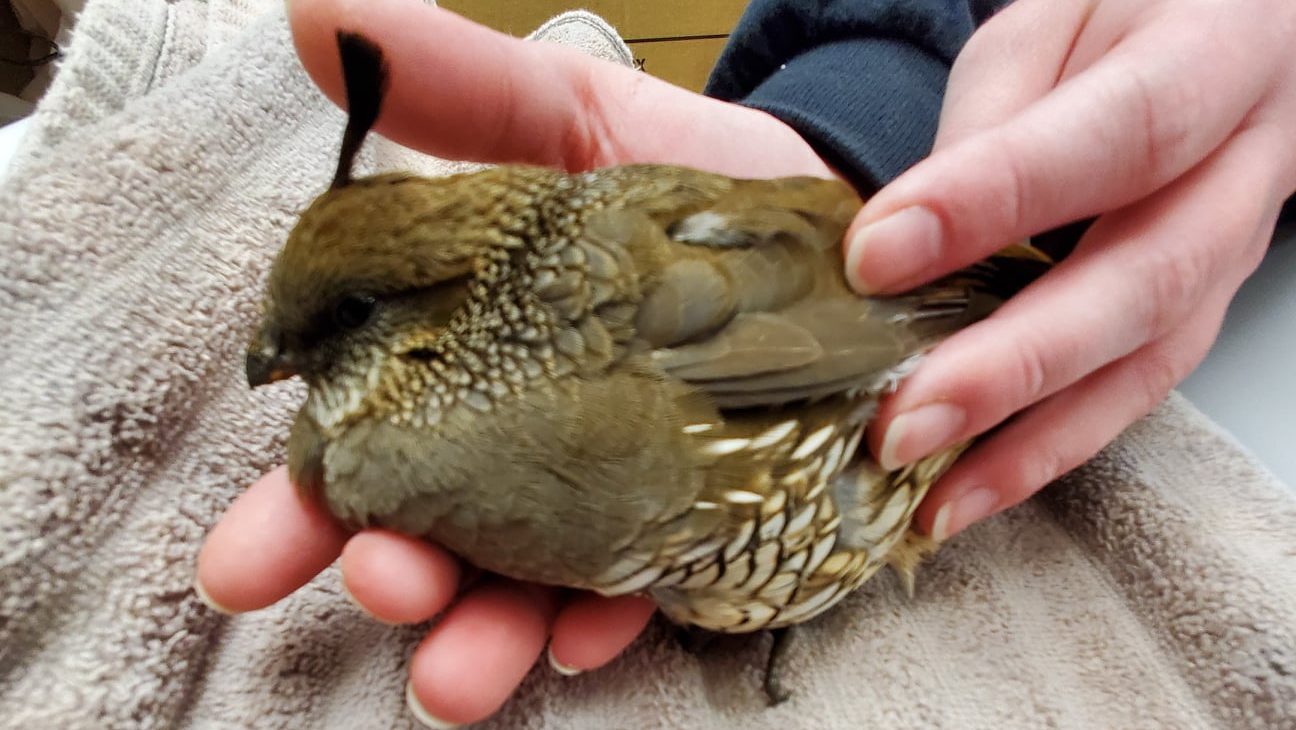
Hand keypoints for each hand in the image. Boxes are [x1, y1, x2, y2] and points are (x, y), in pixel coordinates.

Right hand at [197, 1, 832, 725]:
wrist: (842, 237)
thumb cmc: (688, 183)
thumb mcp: (576, 119)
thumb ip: (462, 91)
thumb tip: (319, 16)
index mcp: (471, 361)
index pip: (366, 438)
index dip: (302, 498)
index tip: (247, 554)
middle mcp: (526, 442)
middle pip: (432, 532)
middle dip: (387, 575)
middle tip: (373, 587)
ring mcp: (608, 495)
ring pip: (523, 587)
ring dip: (481, 632)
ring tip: (454, 668)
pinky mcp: (695, 530)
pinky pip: (642, 594)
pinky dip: (605, 622)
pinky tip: (584, 634)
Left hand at [851, 0, 1295, 539]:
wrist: (1223, 40)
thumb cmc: (1123, 23)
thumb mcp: (1051, 26)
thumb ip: (995, 121)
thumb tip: (912, 235)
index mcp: (1220, 56)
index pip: (1117, 133)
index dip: (995, 198)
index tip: (877, 255)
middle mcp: (1247, 170)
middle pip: (1146, 282)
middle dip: (1014, 364)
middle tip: (902, 420)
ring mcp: (1234, 256)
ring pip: (1149, 365)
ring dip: (1032, 443)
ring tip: (931, 498)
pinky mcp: (1200, 314)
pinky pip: (1134, 395)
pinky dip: (1048, 451)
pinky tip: (970, 492)